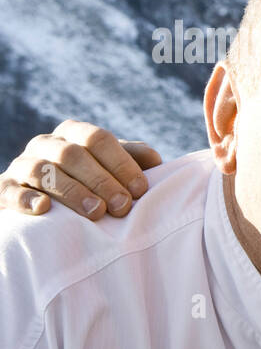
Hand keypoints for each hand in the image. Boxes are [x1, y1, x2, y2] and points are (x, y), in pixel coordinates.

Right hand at [0, 120, 161, 218]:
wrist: (45, 203)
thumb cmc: (90, 183)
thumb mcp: (111, 168)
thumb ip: (132, 160)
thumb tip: (156, 160)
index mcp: (74, 135)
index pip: (97, 139)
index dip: (121, 163)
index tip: (140, 190)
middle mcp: (46, 145)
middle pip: (72, 155)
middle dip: (101, 181)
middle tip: (122, 207)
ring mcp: (22, 165)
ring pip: (42, 171)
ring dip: (71, 191)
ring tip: (96, 213)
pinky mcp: (3, 188)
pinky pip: (8, 190)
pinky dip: (25, 198)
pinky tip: (44, 209)